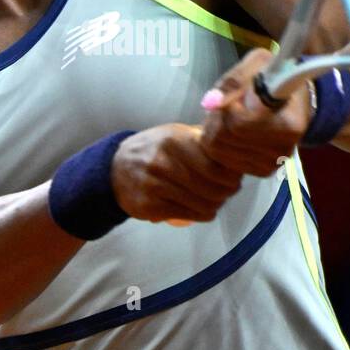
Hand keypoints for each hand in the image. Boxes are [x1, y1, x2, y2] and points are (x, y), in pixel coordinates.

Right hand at [111, 123, 244, 224]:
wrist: (114, 170)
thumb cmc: (151, 150)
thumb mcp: (173, 134)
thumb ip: (200, 138)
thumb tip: (232, 144)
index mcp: (174, 141)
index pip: (217, 166)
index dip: (232, 175)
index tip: (235, 177)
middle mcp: (164, 163)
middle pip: (213, 188)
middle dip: (227, 192)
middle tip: (228, 191)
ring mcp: (155, 186)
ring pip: (204, 204)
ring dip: (215, 205)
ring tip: (215, 200)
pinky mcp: (150, 206)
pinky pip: (188, 215)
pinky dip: (201, 215)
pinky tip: (201, 209)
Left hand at [197, 47, 312, 176]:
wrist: (296, 103)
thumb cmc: (276, 78)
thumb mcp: (259, 64)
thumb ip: (235, 80)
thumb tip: (211, 102)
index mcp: (288, 122)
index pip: (239, 122)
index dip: (229, 106)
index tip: (237, 96)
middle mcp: (283, 148)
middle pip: (226, 135)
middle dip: (219, 117)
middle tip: (230, 104)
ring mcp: (273, 162)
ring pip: (220, 149)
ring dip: (216, 129)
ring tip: (232, 116)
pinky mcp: (263, 171)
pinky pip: (224, 160)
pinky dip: (221, 144)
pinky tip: (234, 132)